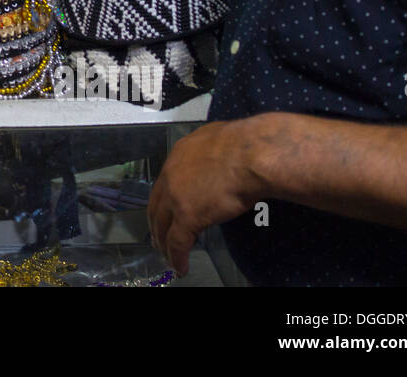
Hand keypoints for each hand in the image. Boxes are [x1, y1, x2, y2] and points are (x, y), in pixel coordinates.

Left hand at [147, 120, 266, 275]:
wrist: (250, 154)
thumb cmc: (245, 145)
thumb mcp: (220, 140)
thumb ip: (213, 152)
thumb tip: (222, 157)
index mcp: (180, 154)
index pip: (165, 182)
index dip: (164, 199)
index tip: (164, 210)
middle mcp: (171, 174)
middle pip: (157, 205)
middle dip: (156, 223)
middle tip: (157, 238)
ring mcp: (177, 196)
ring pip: (163, 225)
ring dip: (163, 243)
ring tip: (166, 256)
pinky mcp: (187, 216)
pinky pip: (178, 242)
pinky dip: (177, 256)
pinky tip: (180, 267)